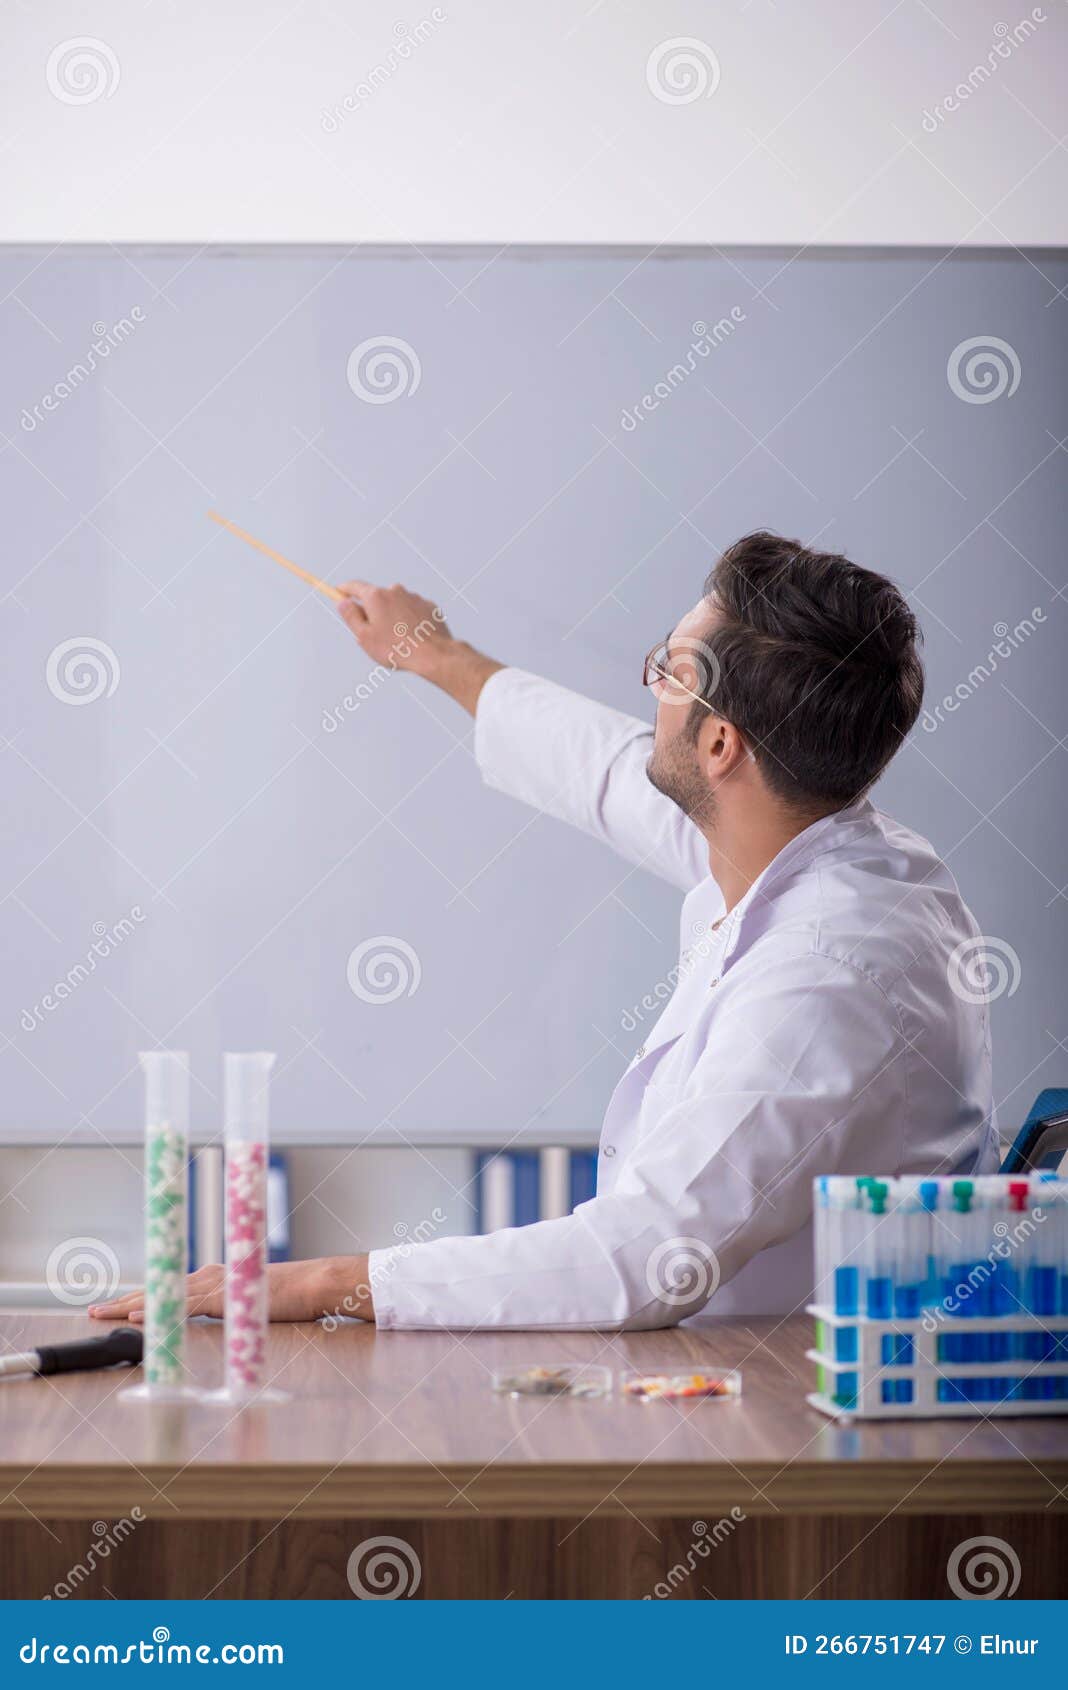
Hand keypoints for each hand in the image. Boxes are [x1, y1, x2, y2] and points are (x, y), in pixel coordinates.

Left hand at [88, 1255, 373, 1324]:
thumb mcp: (256, 1303)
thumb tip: (224, 1320)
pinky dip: (158, 1311)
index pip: (170, 1288)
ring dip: (131, 1305)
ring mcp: (219, 1285)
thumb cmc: (296, 1295)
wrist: (319, 1283)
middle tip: (94, 1310)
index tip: (116, 1306)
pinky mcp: (227, 1297)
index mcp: (218, 1277)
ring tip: (103, 1313)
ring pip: (165, 1295)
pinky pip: (184, 1306)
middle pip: (160, 1288)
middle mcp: (213, 1276)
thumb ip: (236, 1309)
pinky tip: (137, 1317)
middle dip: (125, 1300)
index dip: (142, 1297)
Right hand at [335, 579, 450, 676]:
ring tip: (397, 640)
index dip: (344, 590)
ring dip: (392, 617)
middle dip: (372, 611)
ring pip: (396, 605)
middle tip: (373, 633)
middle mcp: (395, 591)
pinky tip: (411, 637)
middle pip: (376, 597)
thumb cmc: (396, 649)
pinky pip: (412, 611)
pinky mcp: (429, 606)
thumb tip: (343, 603)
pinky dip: (408, 620)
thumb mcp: (364, 637)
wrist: (433, 655)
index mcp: (376, 596)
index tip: (338, 592)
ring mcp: (414, 597)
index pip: (354, 586)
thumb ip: (351, 617)